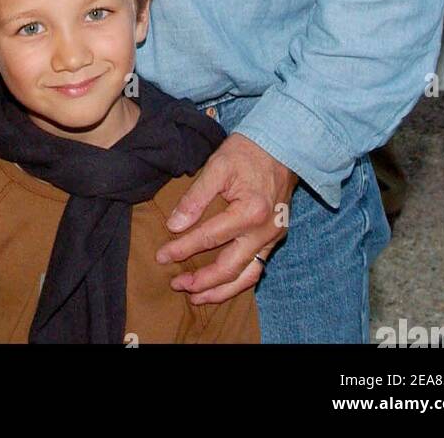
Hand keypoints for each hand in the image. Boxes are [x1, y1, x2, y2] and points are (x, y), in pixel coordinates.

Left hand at [155, 133, 296, 304]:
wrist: (282, 147)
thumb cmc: (247, 152)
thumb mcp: (217, 165)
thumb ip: (195, 197)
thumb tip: (175, 225)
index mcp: (250, 212)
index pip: (208, 238)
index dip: (182, 249)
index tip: (161, 256)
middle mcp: (264, 231)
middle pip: (229, 267)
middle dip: (201, 281)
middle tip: (176, 284)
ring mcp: (273, 237)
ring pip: (247, 276)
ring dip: (221, 290)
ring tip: (197, 296)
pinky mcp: (275, 238)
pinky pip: (257, 267)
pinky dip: (239, 281)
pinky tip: (222, 285)